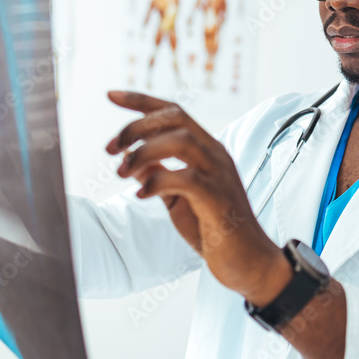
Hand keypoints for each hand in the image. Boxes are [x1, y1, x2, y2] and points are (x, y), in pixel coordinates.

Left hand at [106, 91, 289, 303]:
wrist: (249, 264)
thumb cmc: (215, 230)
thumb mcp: (178, 199)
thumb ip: (159, 176)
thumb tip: (133, 162)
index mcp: (206, 150)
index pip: (174, 112)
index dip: (141, 101)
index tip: (110, 94)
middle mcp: (215, 155)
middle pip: (175, 118)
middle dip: (136, 126)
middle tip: (110, 148)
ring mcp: (219, 175)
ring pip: (182, 141)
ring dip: (144, 151)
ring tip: (122, 171)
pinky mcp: (219, 199)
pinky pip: (187, 178)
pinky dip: (158, 181)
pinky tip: (141, 194)